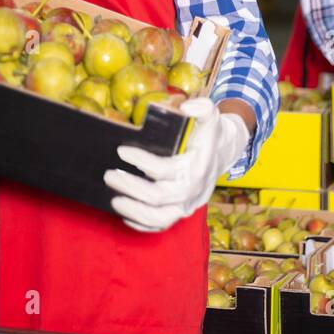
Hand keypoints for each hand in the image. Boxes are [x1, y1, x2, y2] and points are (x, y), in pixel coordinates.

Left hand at [104, 105, 249, 231]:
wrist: (224, 153)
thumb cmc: (209, 134)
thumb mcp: (210, 116)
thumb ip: (202, 107)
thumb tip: (185, 107)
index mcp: (197, 167)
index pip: (164, 170)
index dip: (141, 162)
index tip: (122, 151)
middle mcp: (192, 190)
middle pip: (157, 197)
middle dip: (130, 187)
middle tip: (109, 175)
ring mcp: (187, 204)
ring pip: (159, 218)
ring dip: (133, 211)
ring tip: (113, 200)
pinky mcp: (181, 212)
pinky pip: (160, 225)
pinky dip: (141, 223)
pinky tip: (125, 214)